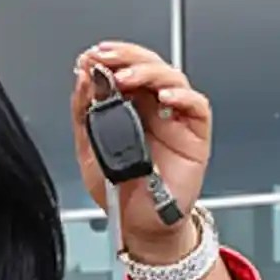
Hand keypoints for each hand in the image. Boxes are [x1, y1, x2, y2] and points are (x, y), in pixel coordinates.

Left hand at [71, 41, 212, 261]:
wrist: (138, 224)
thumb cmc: (118, 188)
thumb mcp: (88, 149)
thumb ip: (84, 113)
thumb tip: (83, 78)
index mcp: (128, 106)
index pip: (123, 69)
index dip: (110, 57)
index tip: (90, 55)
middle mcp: (153, 107)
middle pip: (148, 66)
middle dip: (127, 56)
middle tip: (106, 57)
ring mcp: (175, 118)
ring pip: (172, 79)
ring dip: (149, 71)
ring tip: (127, 76)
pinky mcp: (195, 134)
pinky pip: (196, 107)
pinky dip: (183, 96)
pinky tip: (164, 96)